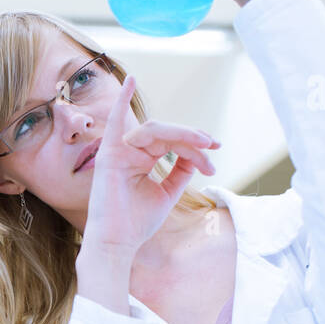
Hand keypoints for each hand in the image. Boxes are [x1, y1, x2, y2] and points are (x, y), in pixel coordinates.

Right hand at [82, 72, 219, 255]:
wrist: (119, 243)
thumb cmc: (137, 222)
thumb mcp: (167, 193)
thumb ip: (179, 171)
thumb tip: (196, 154)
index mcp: (142, 159)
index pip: (172, 144)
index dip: (196, 149)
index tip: (214, 161)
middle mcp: (130, 151)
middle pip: (167, 135)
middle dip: (193, 139)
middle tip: (214, 145)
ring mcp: (120, 151)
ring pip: (156, 130)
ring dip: (182, 133)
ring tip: (204, 142)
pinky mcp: (110, 154)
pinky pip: (115, 122)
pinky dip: (122, 100)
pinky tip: (131, 81)